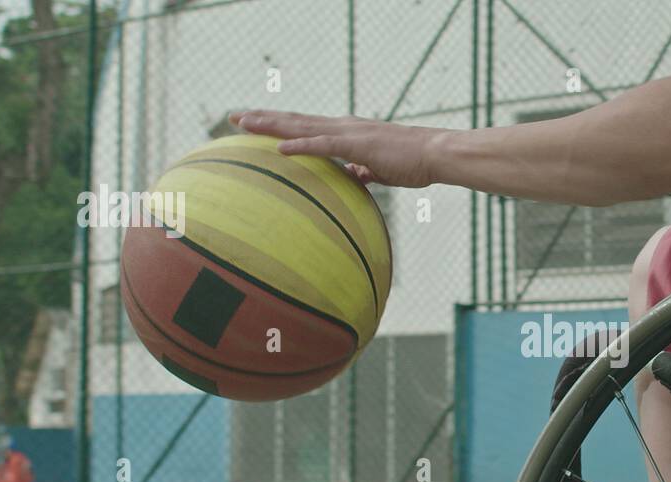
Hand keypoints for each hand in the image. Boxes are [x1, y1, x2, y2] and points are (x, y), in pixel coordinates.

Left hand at [230, 110, 446, 188]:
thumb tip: (352, 177)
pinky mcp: (358, 145)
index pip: (306, 126)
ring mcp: (349, 133)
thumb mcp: (381, 169)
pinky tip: (280, 148)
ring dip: (272, 125)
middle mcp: (343, 127)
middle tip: (234, 117)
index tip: (255, 124)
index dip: (279, 124)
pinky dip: (300, 145)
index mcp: (347, 132)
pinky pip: (323, 145)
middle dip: (264, 118)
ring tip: (245, 124)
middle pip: (296, 120)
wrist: (436, 154)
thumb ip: (363, 171)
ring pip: (302, 126)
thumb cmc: (413, 163)